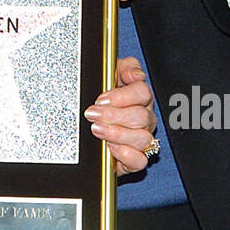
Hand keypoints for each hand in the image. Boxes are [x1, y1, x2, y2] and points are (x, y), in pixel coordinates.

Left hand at [85, 55, 157, 174]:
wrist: (86, 128)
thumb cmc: (100, 99)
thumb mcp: (108, 76)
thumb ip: (124, 68)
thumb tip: (137, 74)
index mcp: (140, 97)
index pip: (142, 92)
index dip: (122, 96)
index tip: (100, 99)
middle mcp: (144, 118)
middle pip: (141, 116)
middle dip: (114, 115)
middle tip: (92, 114)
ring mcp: (141, 139)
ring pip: (142, 138)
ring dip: (117, 134)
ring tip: (97, 130)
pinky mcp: (134, 159)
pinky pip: (140, 161)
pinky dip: (127, 155)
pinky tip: (111, 148)